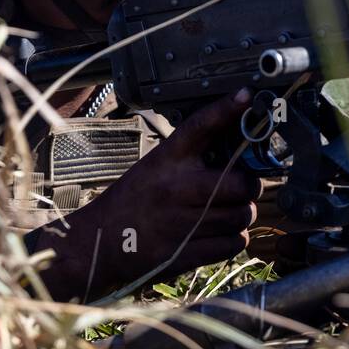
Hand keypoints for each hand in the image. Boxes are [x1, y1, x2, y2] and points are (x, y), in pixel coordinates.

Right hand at [30, 89, 262, 302]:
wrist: (98, 243)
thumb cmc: (134, 199)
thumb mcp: (156, 166)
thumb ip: (192, 158)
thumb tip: (240, 151)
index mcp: (166, 159)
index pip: (200, 126)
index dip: (226, 109)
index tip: (246, 95)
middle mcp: (176, 187)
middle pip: (241, 183)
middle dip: (249, 186)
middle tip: (242, 187)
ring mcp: (182, 222)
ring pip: (242, 215)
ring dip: (242, 214)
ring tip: (228, 212)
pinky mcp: (185, 253)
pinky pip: (234, 243)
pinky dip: (234, 239)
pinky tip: (221, 233)